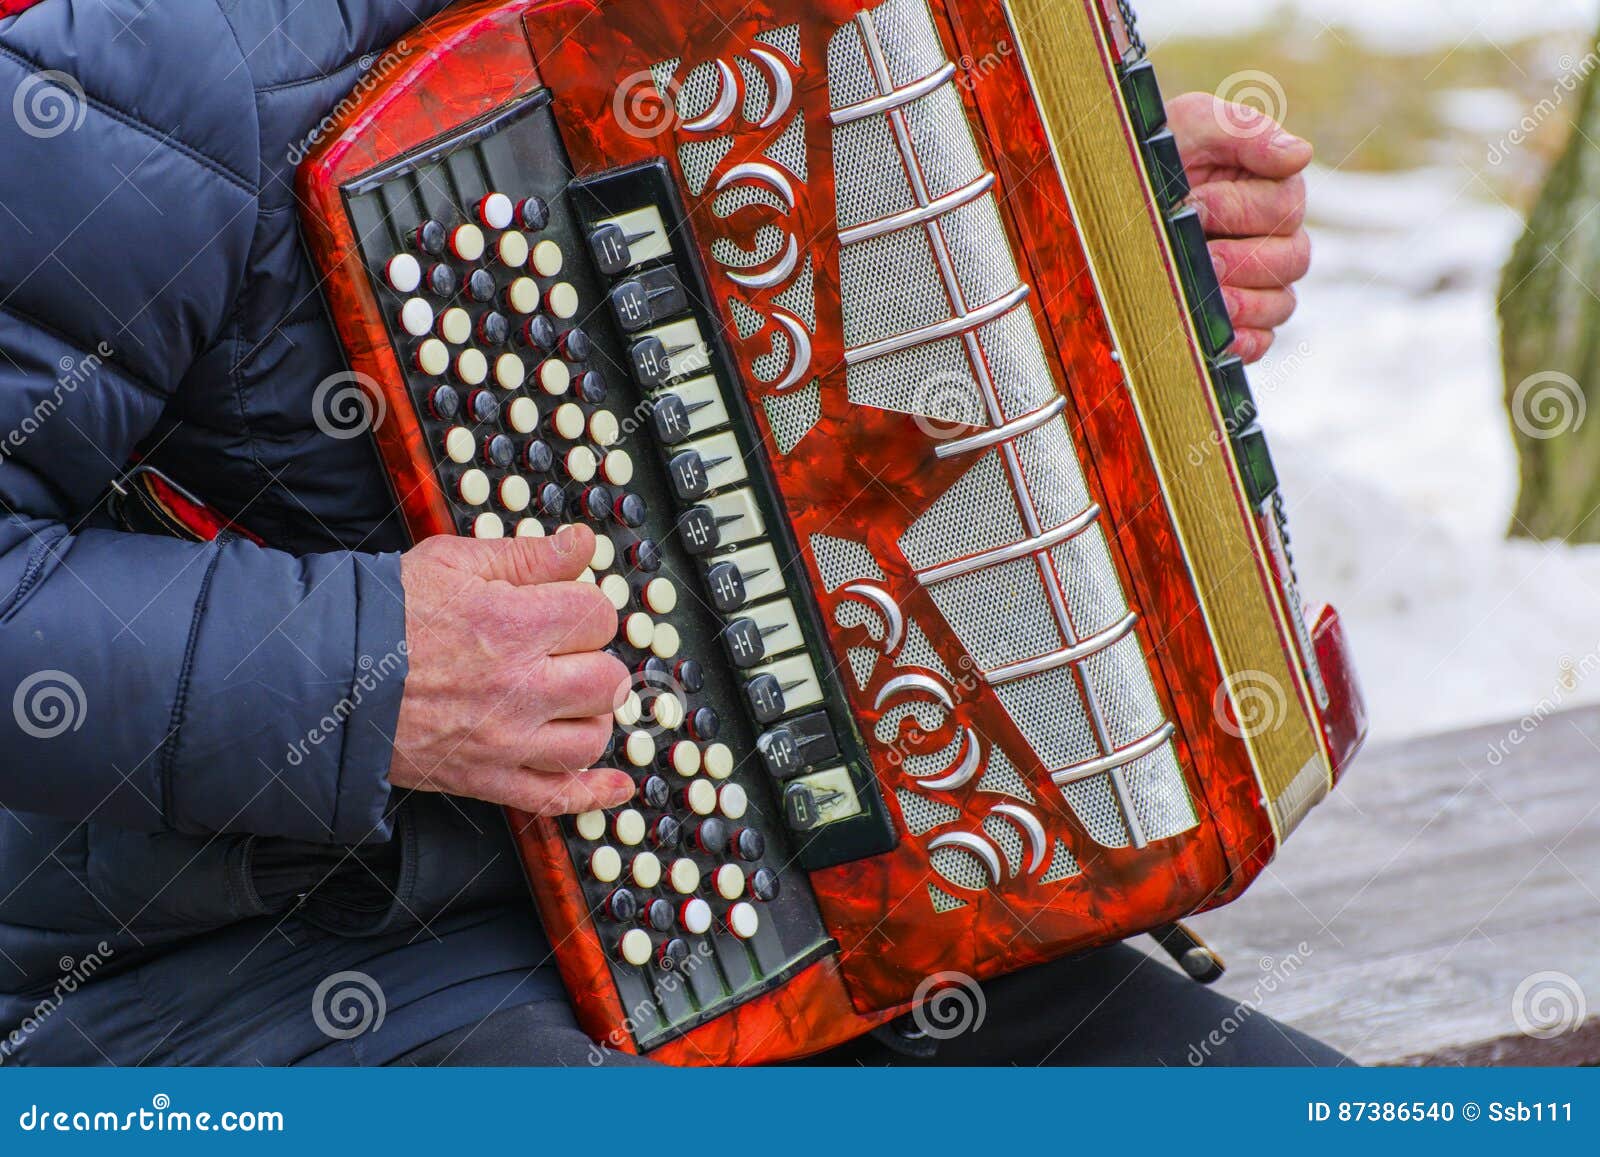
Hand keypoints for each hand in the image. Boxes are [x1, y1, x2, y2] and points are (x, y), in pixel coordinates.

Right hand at [391, 525, 633, 816]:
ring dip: (589, 717)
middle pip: (607, 679)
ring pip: (592, 737)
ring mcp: (505, 739)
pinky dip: (593, 793)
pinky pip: (557, 797)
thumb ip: (526, 555)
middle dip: (593, 660)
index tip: (566, 610)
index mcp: (513, 625)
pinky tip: (614, 785)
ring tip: (568, 700)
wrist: (321, 676)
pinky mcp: (486, 778)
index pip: (598, 615)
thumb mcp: (452, 562)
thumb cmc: (382, 617)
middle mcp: (518, 687)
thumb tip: (581, 543)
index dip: (585, 607)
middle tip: (567, 655)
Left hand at [1166, 92, 1313, 363]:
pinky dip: (1243, 342)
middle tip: (1198, 255)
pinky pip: (1261, 342)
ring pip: (1282, 304)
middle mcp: (1271, 237)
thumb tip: (1300, 154)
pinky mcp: (1237, 322)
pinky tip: (1215, 335)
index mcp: (1270, 188)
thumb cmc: (1154, 153)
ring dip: (1243, 303)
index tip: (1193, 203)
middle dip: (1239, 258)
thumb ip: (1243, 131)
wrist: (1104, 193)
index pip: (1285, 207)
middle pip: (1292, 258)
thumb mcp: (1191, 123)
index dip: (1238, 209)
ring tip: (1203, 294)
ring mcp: (1256, 283)